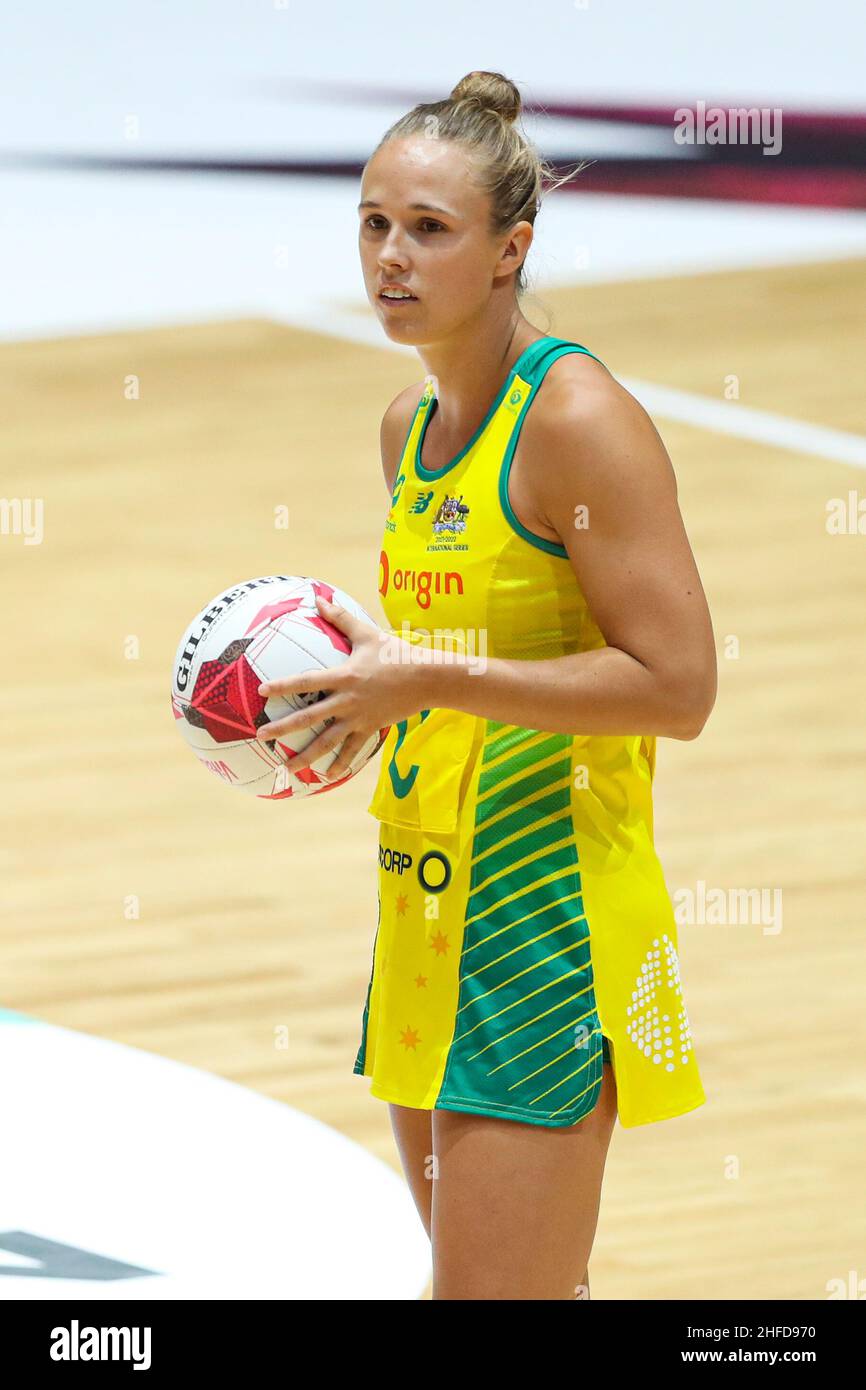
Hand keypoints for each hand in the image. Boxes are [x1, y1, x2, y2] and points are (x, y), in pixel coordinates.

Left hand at [255, 593, 424, 780]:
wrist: (426, 679)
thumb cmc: (396, 653)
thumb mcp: (367, 634)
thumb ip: (340, 618)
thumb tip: (319, 598)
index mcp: (343, 676)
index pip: (306, 681)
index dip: (284, 686)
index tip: (262, 691)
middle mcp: (347, 700)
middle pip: (309, 717)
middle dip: (283, 728)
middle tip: (261, 736)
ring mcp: (358, 718)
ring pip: (327, 741)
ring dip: (306, 756)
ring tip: (288, 767)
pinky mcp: (370, 729)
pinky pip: (352, 750)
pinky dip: (340, 764)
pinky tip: (326, 777)